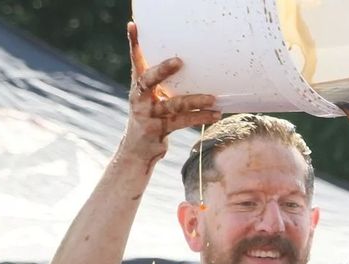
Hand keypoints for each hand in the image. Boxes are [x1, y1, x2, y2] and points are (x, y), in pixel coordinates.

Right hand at [122, 22, 218, 165]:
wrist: (137, 150)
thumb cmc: (150, 118)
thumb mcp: (151, 99)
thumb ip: (161, 83)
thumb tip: (185, 63)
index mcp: (138, 87)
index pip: (135, 61)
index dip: (134, 44)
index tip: (134, 26)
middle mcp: (139, 98)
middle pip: (148, 79)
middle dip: (163, 70)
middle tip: (179, 61)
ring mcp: (148, 115)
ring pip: (173, 104)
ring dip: (195, 100)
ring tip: (213, 98)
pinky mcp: (158, 130)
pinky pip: (182, 121)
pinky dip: (200, 117)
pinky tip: (214, 114)